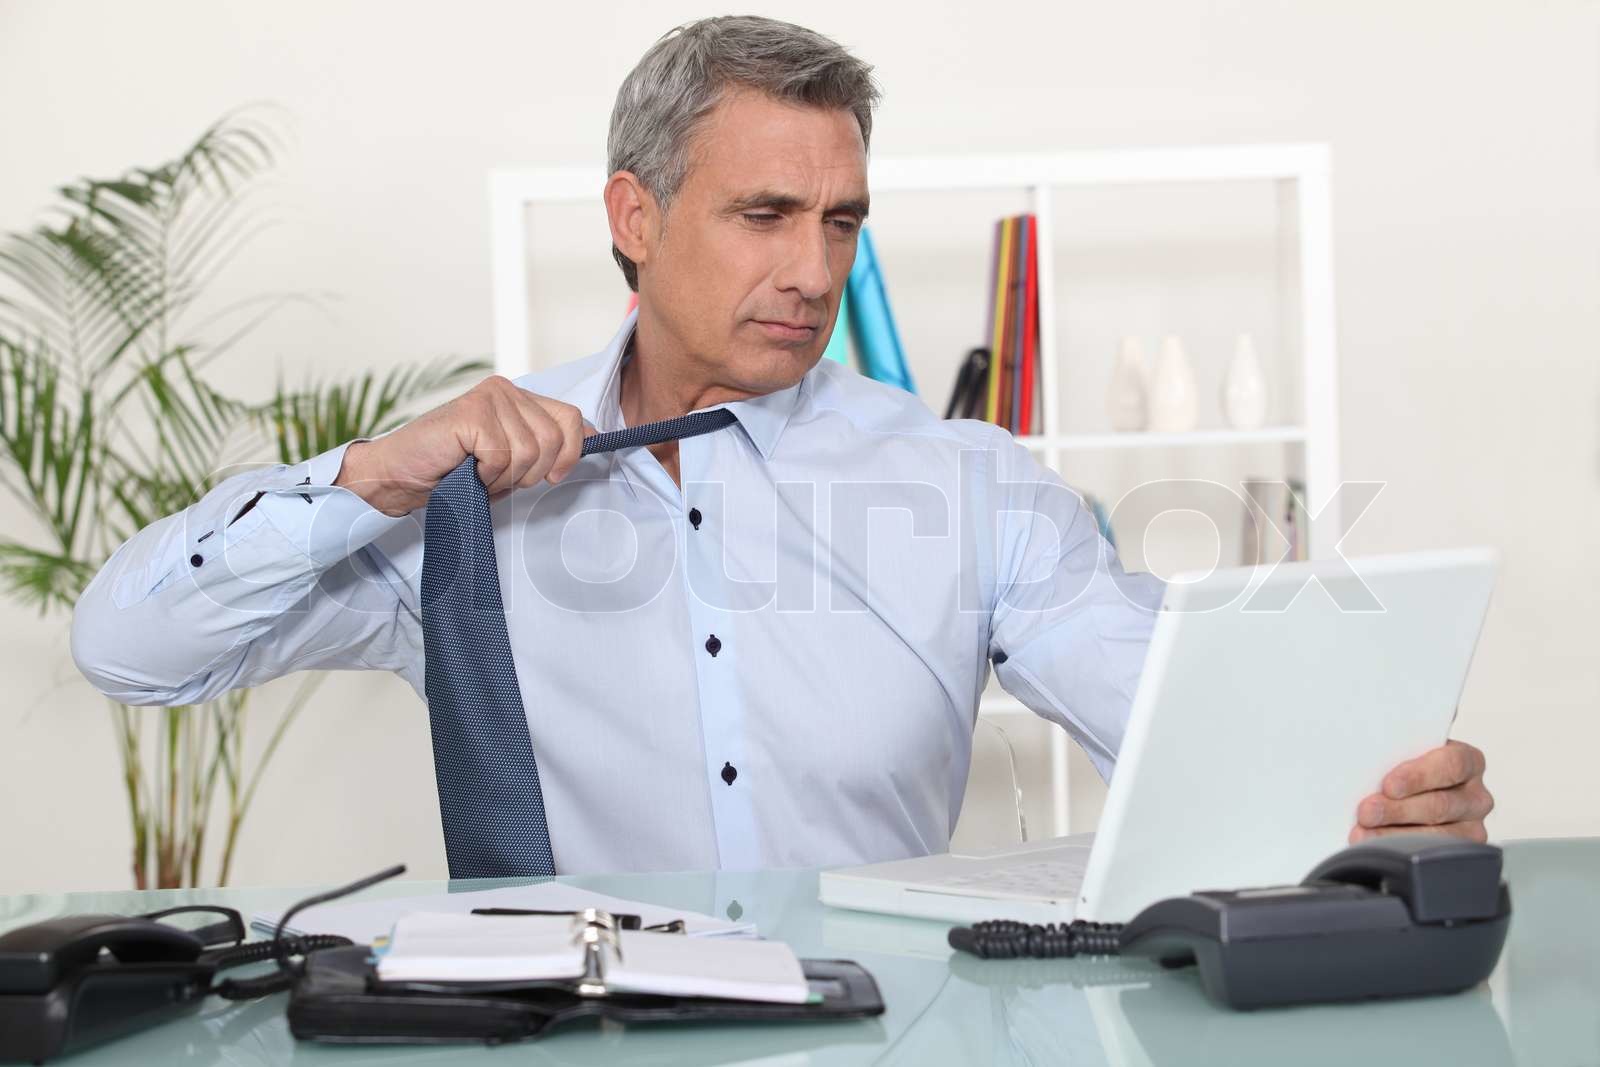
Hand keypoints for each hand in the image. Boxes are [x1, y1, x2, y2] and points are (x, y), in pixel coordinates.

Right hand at [335, 376, 589, 515]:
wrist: (398, 475)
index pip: (571, 418)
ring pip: (530, 452)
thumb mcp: (510, 460)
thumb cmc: (452, 470)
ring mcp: (489, 398)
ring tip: (481, 474)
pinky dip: (487, 475)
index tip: (554, 476)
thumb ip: (545, 446)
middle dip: (533, 472)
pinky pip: (502, 457)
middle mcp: (506, 390)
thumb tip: (594, 440)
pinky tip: (468, 470)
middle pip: (555, 440)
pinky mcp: (472, 413)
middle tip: (500, 477)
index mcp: (519, 398)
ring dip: (507, 477)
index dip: (571, 452)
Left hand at [1351, 739, 1493, 843]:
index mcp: (1467, 760)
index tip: (1388, 784)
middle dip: (1398, 809)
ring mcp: (1471, 826)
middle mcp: (1475, 794)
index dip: (1418, 775)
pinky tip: (1373, 845)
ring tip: (1362, 832)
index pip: (1451, 765)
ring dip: (1393, 834)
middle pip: (1440, 805)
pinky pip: (1432, 856)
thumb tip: (1429, 710)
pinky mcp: (1459, 852)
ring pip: (1436, 834)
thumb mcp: (1406, 744)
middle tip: (1367, 811)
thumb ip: (1411, 729)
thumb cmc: (1403, 765)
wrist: (1406, 793)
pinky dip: (1398, 850)